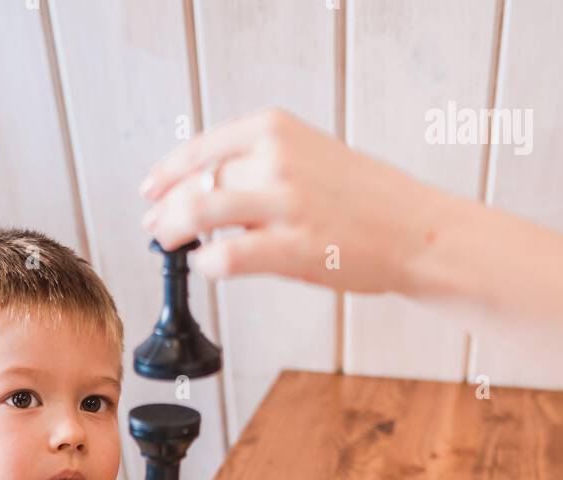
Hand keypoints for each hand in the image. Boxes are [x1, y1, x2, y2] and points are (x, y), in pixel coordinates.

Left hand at [139, 106, 436, 292]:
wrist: (412, 228)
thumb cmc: (361, 200)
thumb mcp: (307, 158)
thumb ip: (258, 168)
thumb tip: (204, 192)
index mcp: (275, 129)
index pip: (200, 149)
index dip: (166, 173)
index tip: (150, 189)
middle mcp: (276, 159)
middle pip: (194, 183)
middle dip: (164, 210)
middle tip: (155, 228)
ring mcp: (283, 203)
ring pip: (199, 214)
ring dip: (173, 233)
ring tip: (168, 246)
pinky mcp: (292, 247)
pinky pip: (227, 257)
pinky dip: (207, 264)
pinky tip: (208, 266)